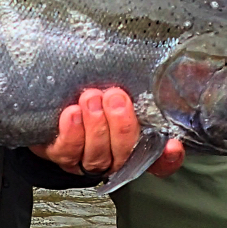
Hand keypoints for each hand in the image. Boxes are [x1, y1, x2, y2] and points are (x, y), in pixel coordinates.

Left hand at [30, 87, 184, 178]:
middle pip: (125, 153)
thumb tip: (164, 67)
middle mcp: (114, 157)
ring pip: (97, 154)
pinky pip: (68, 151)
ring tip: (91, 98)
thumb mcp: (116, 89)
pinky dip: (71, 132)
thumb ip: (135, 86)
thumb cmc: (94, 94)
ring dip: (95, 125)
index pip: (160, 160)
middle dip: (121, 126)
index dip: (168, 157)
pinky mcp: (62, 156)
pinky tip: (72, 113)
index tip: (173, 145)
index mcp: (135, 144)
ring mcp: (87, 159)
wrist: (54, 103)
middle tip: (115, 97)